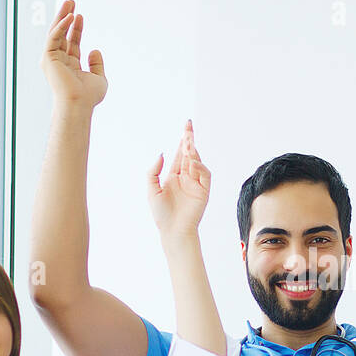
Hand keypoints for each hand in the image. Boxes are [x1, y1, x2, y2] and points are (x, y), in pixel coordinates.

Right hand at [42, 0, 106, 108]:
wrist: (79, 104)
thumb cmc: (89, 96)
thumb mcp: (98, 78)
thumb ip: (96, 64)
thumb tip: (95, 49)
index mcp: (69, 65)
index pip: (71, 42)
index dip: (76, 28)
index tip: (80, 16)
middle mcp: (59, 60)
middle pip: (61, 34)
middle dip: (66, 17)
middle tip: (71, 2)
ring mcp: (52, 59)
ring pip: (56, 32)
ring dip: (62, 16)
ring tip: (69, 2)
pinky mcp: (48, 57)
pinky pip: (54, 37)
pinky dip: (62, 26)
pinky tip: (71, 16)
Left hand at [147, 121, 210, 236]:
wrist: (173, 230)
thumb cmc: (161, 213)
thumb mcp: (151, 189)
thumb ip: (154, 171)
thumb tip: (162, 154)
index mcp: (173, 176)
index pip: (179, 154)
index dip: (183, 140)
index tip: (186, 127)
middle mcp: (186, 177)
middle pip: (189, 153)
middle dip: (189, 139)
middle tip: (188, 125)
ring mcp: (196, 183)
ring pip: (197, 161)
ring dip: (192, 151)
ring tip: (187, 145)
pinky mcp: (204, 191)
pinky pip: (204, 174)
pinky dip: (199, 166)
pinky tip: (191, 163)